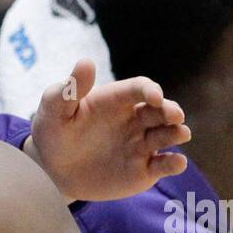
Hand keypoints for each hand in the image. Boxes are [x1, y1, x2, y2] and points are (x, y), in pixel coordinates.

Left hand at [29, 59, 190, 200]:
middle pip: (160, 110)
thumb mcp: (53, 109)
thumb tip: (86, 62)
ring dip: (176, 133)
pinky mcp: (142, 169)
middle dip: (170, 110)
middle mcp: (134, 119)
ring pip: (165, 135)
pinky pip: (162, 165)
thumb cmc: (53, 132)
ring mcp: (141, 144)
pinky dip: (173, 164)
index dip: (150, 90)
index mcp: (117, 99)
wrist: (51, 169)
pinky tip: (178, 163)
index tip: (154, 96)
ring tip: (181, 134)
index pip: (140, 88)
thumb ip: (69, 90)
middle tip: (176, 116)